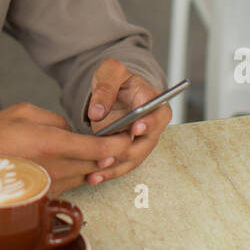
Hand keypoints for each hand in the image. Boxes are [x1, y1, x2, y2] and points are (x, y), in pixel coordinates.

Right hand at [0, 101, 136, 195]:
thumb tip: (72, 130)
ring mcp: (50, 184)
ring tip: (99, 153)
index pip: (99, 148)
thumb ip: (55, 119)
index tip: (130, 137)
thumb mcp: (24, 112)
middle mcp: (55, 168)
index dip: (119, 144)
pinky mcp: (43, 195)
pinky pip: (70, 184)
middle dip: (113, 155)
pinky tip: (74, 165)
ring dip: (95, 165)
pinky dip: (78, 175)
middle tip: (123, 143)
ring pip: (86, 176)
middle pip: (98, 165)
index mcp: (52, 144)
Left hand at [84, 58, 171, 185]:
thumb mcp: (110, 71)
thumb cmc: (115, 77)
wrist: (112, 88)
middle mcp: (152, 124)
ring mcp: (141, 140)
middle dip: (127, 152)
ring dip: (116, 168)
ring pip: (133, 159)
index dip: (148, 124)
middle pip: (146, 144)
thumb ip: (105, 88)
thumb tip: (98, 112)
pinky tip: (93, 177)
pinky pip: (122, 164)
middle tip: (108, 157)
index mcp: (154, 101)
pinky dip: (109, 172)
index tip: (135, 129)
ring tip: (96, 173)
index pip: (157, 115)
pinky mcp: (128, 150)